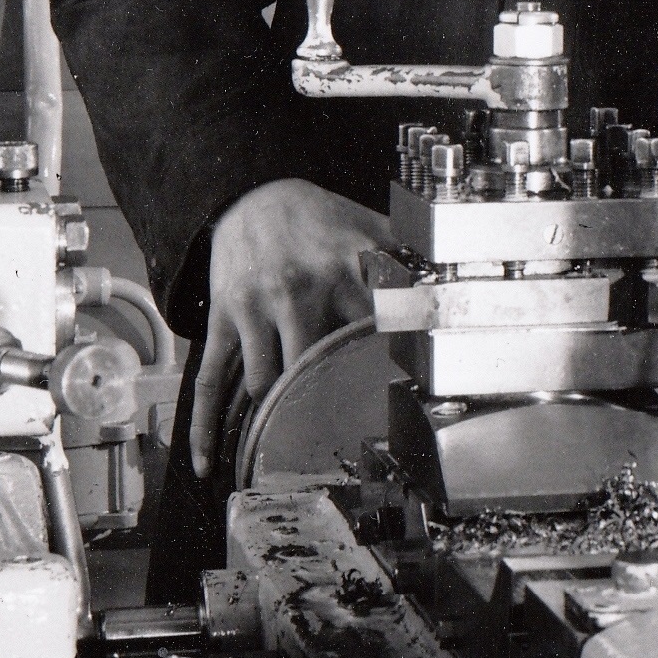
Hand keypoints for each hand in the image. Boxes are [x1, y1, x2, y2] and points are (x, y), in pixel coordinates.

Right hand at [190, 179, 391, 478]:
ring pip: (266, 381)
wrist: (252, 194)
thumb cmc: (319, 221)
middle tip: (346, 439)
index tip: (403, 404)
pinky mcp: (224, 320)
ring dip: (278, 417)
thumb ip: (408, 258)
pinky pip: (210, 380)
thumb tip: (452, 288)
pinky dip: (205, 426)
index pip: (374, 327)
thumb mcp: (367, 226)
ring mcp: (256, 307)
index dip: (389, 367)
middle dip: (330, 402)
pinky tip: (207, 462)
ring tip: (292, 446)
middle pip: (317, 365)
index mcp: (344, 268)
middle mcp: (298, 289)